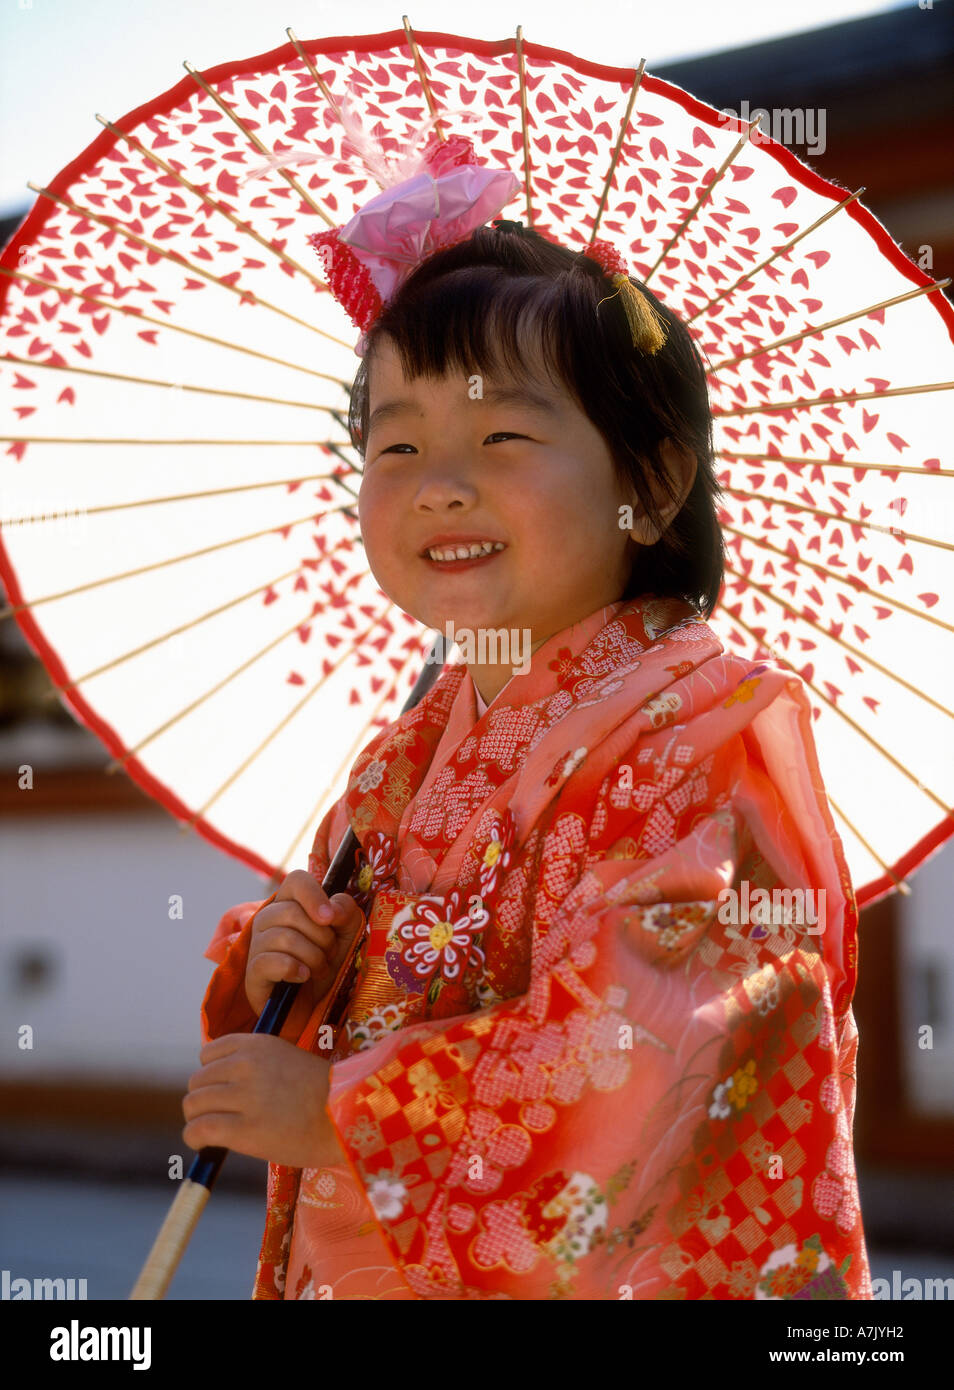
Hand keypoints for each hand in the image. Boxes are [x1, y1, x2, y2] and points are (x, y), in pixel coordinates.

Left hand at [182, 1033, 347, 1168]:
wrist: (349, 1119)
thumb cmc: (325, 1095)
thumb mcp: (287, 1061)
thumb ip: (256, 1066)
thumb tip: (222, 1086)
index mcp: (258, 1045)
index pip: (208, 1053)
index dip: (210, 1075)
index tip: (221, 1091)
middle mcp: (246, 1065)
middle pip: (197, 1081)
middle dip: (203, 1100)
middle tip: (218, 1117)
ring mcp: (244, 1097)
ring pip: (194, 1104)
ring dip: (198, 1120)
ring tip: (212, 1132)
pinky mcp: (244, 1129)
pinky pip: (199, 1130)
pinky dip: (195, 1139)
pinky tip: (206, 1145)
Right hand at [245, 869, 365, 1016]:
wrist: (313, 1005)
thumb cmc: (326, 963)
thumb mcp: (346, 934)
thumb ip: (345, 912)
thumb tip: (331, 910)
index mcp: (290, 902)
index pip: (296, 880)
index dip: (314, 895)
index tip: (329, 918)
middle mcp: (268, 917)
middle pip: (292, 912)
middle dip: (321, 937)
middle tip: (329, 954)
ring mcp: (256, 944)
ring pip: (284, 937)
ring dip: (313, 957)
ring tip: (318, 969)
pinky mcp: (252, 971)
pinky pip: (271, 961)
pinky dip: (295, 970)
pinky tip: (302, 977)